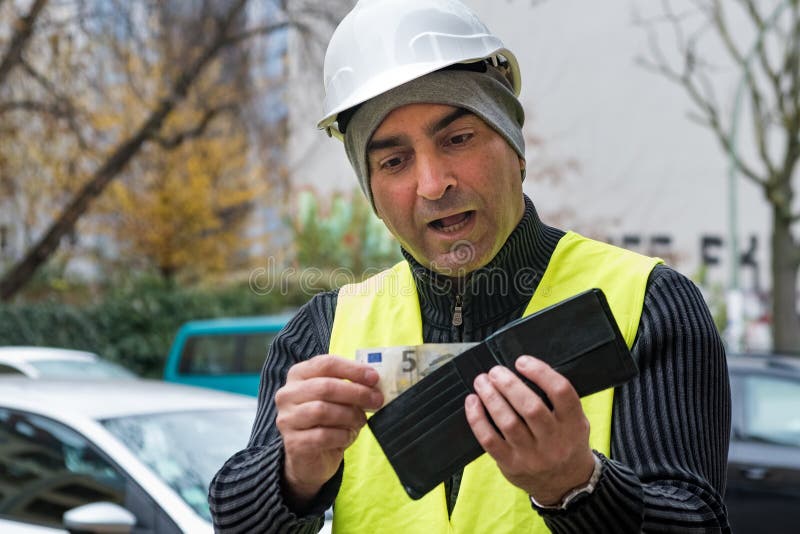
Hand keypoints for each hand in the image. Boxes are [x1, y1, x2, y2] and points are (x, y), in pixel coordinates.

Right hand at [275, 354, 383, 507]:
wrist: (310, 459)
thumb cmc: (327, 422)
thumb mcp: (337, 399)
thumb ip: (351, 386)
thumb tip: (375, 382)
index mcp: (298, 375)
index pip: (326, 364)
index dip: (353, 369)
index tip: (374, 377)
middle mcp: (287, 394)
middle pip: (325, 387)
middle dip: (356, 393)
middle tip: (376, 400)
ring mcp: (287, 419)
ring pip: (323, 411)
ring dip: (350, 415)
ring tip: (361, 420)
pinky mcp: (293, 443)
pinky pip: (323, 436)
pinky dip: (342, 435)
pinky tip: (348, 436)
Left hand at [464, 355, 594, 505]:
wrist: (566, 484)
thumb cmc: (566, 443)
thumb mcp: (576, 421)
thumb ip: (558, 400)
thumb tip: (526, 368)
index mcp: (573, 424)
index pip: (561, 392)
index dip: (540, 372)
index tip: (522, 361)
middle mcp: (554, 440)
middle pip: (531, 407)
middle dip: (509, 384)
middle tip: (495, 371)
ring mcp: (532, 455)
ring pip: (508, 422)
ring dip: (491, 397)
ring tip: (482, 381)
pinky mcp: (511, 464)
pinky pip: (489, 440)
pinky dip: (477, 419)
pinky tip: (473, 402)